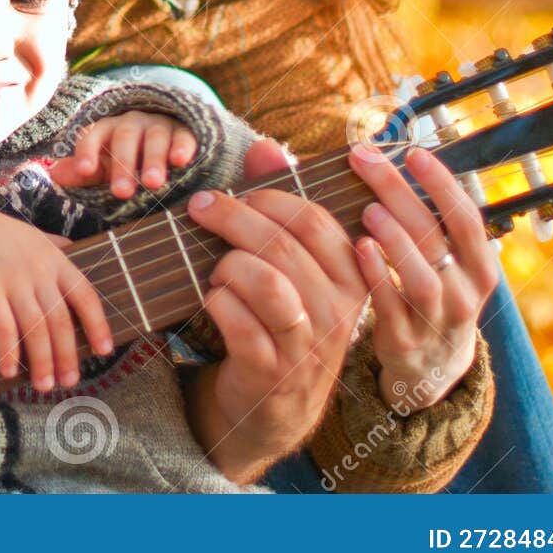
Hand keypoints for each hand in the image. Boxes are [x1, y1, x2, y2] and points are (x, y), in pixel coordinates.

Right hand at [0, 197, 114, 391]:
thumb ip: (54, 244)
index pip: (85, 295)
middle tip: (69, 381)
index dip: (98, 325)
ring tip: (44, 385)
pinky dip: (9, 352)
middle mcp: (38, 270)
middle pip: (60, 320)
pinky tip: (9, 371)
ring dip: (42, 361)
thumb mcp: (31, 234)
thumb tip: (73, 247)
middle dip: (67, 355)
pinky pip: (3, 328)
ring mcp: (13, 280)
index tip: (104, 351)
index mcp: (54, 259)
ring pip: (36, 329)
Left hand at [46, 110, 197, 198]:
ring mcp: (159, 125)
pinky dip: (182, 147)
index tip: (85, 171)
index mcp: (106, 131)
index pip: (92, 136)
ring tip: (152, 184)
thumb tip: (55, 175)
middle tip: (122, 193)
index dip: (87, 152)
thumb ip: (82, 173)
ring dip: (153, 160)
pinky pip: (184, 136)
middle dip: (122, 166)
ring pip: (154, 137)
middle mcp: (131, 124)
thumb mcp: (103, 168)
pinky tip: (181, 161)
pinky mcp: (184, 132)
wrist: (166, 146)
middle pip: (124, 138)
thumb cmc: (127, 162)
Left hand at [183, 139, 371, 482]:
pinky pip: (238, 321)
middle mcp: (339, 311)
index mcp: (351, 276)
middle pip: (283, 244)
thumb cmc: (277, 320)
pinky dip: (215, 303)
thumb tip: (266, 146)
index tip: (229, 193)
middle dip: (232, 217)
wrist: (271, 406)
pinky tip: (213, 302)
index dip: (266, 196)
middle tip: (200, 209)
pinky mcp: (273, 373)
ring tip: (215, 271)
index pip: (314, 218)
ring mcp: (308, 346)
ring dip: (226, 265)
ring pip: (263, 281)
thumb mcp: (289, 265)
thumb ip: (279, 204)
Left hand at [350, 145, 498, 408]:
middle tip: (365, 162)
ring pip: (421, 278)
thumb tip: (387, 156)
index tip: (412, 152)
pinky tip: (358, 249)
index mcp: (479, 265)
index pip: (466, 218)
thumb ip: (425, 219)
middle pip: (436, 237)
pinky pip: (392, 307)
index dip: (441, 183)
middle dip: (400, 193)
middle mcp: (465, 292)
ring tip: (368, 210)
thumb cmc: (430, 291)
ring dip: (395, 240)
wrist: (432, 365)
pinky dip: (377, 277)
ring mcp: (436, 320)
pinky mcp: (405, 341)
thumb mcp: (444, 260)